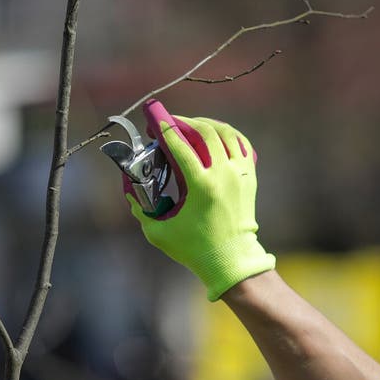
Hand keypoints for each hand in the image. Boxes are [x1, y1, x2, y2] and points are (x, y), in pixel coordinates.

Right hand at [126, 99, 274, 300]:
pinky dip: (227, 134)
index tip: (155, 119)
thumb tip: (129, 192)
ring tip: (192, 125)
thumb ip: (141, 211)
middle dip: (185, 122)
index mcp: (202, 186)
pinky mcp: (250, 176)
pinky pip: (241, 144)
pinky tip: (215, 135)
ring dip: (207, 124)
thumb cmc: (194, 248)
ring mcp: (240, 174)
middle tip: (171, 123)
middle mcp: (224, 175)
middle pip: (205, 132)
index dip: (166, 129)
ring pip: (225, 133)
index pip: (181, 147)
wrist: (231, 259)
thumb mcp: (159, 232)